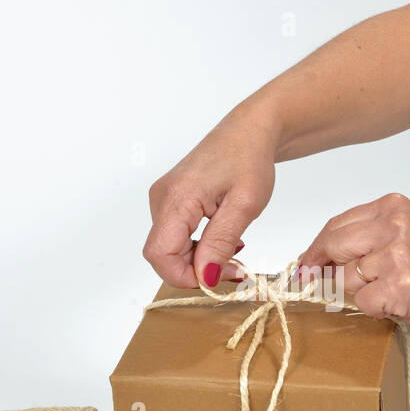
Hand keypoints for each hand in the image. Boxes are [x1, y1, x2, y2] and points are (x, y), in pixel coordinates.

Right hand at [143, 120, 276, 287]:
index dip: (184, 276)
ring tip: (233, 250)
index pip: (160, 254)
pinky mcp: (170, 201)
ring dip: (199, 259)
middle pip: (163, 254)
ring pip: (170, 248)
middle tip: (234, 268)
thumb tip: (204, 277)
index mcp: (178, 197)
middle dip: (196, 270)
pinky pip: (175, 236)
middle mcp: (162, 198)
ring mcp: (163, 199)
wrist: (249, 132)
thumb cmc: (249, 159)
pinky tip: (221, 239)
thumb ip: (221, 242)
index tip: (218, 279)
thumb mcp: (245, 205)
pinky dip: (198, 247)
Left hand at [298, 192, 409, 337]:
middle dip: (321, 268)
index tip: (305, 263)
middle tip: (315, 282)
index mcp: (393, 206)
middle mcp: (395, 225)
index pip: (336, 224)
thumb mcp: (402, 238)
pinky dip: (373, 308)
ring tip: (386, 290)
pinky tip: (396, 303)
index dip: (316, 247)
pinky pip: (361, 301)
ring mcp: (397, 254)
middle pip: (333, 246)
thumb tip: (314, 260)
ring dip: (357, 292)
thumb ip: (363, 240)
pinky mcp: (398, 284)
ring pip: (344, 277)